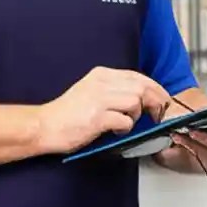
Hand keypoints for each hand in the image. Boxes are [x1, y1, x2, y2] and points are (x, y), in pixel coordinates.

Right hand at [35, 67, 170, 153]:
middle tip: (157, 115)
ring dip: (137, 115)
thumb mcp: (91, 91)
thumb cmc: (68, 113)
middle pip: (142, 86)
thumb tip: (143, 98)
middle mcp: (101, 83)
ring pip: (136, 101)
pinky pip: (125, 120)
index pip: (138, 76)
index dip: (156, 89)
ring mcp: (98, 99)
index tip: (163, 101)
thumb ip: (114, 90)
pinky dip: (126, 128)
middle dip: (156, 102)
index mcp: (101, 74)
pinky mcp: (96, 117)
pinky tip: (117, 131)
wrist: (44, 126)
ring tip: (127, 123)